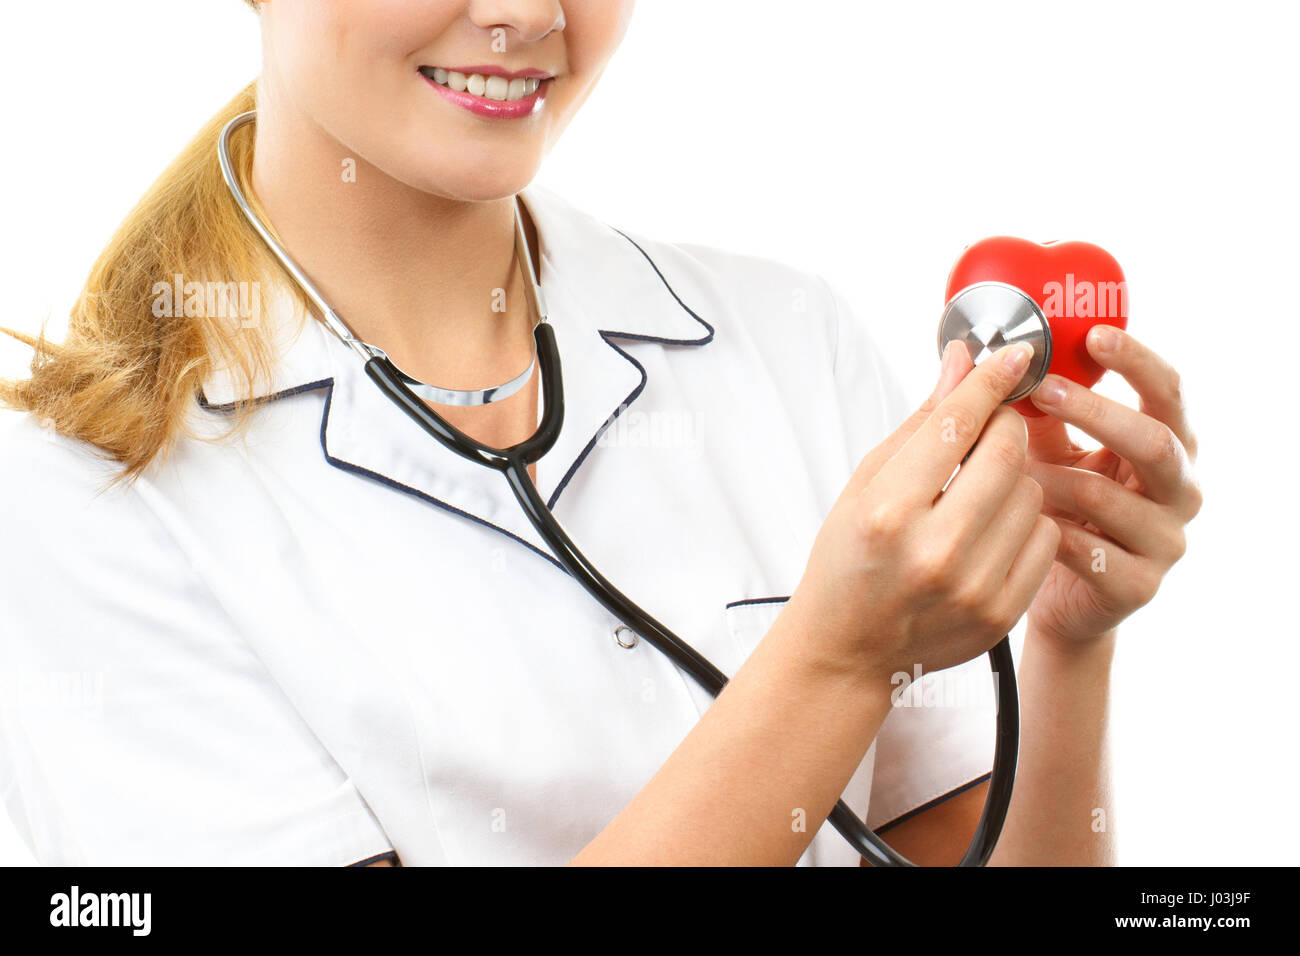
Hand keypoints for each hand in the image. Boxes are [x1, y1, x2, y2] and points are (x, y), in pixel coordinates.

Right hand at [788, 341, 1059, 686]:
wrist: (848, 650)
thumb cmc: (848, 560)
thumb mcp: (866, 484)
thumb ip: (921, 423)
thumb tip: (963, 360)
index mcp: (888, 511)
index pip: (957, 424)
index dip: (990, 379)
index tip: (1014, 353)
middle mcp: (934, 550)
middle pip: (1006, 453)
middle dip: (1004, 426)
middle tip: (989, 426)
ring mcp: (973, 586)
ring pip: (1032, 492)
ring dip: (1014, 476)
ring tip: (978, 489)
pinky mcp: (1001, 612)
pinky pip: (1043, 537)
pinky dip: (1025, 521)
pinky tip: (991, 527)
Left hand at [1023, 325, 1201, 643]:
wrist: (1055, 593)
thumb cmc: (1057, 508)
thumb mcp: (1050, 449)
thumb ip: (1038, 408)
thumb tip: (998, 354)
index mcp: (1169, 445)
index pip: (1169, 392)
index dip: (1137, 361)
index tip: (1094, 335)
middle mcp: (1180, 490)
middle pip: (1154, 442)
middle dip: (1094, 412)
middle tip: (1041, 389)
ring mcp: (1165, 542)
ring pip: (1108, 496)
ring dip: (1049, 478)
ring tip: (1006, 471)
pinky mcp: (1138, 585)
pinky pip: (1088, 549)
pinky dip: (1045, 529)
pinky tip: (1018, 520)